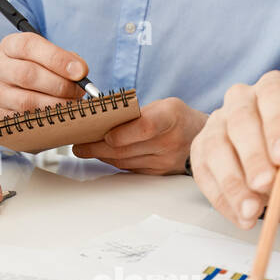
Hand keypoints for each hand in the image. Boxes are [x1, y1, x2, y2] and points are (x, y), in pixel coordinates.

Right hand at [0, 32, 88, 115]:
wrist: (16, 93)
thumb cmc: (39, 69)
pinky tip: (61, 116)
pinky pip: (26, 120)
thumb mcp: (50, 57)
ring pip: (26, 101)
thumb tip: (81, 72)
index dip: (57, 58)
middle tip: (79, 90)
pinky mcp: (2, 115)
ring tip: (73, 104)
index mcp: (9, 46)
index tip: (80, 71)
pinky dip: (48, 119)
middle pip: (27, 74)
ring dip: (56, 104)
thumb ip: (67, 60)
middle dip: (60, 84)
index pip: (29, 46)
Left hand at [71, 97, 207, 174]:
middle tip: (78, 145)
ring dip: (101, 155)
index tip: (105, 134)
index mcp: (171, 118)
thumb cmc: (179, 118)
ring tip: (84, 149)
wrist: (202, 139)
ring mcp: (164, 161)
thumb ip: (138, 112)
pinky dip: (113, 161)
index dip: (123, 133)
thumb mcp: (164, 105)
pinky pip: (130, 168)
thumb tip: (102, 117)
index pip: (145, 127)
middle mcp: (169, 142)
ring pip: (124, 161)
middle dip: (97, 147)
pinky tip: (102, 155)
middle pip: (127, 149)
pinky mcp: (159, 173)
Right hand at [189, 71, 279, 229]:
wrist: (276, 170)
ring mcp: (217, 124)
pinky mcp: (200, 150)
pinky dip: (222, 199)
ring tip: (252, 210)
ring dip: (234, 183)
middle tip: (266, 184)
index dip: (279, 126)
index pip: (274, 96)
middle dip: (254, 157)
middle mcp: (241, 100)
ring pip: (217, 148)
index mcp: (273, 90)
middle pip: (241, 121)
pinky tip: (240, 215)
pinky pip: (205, 174)